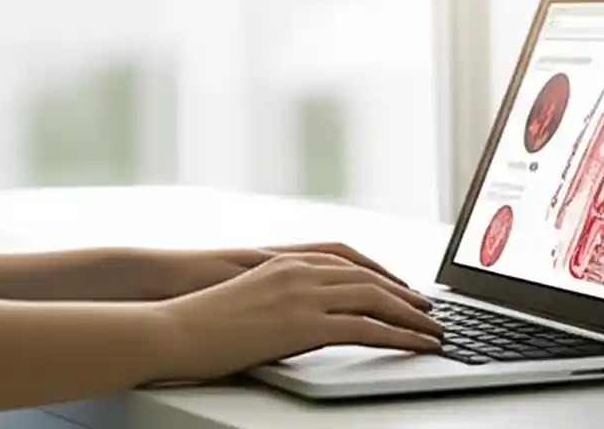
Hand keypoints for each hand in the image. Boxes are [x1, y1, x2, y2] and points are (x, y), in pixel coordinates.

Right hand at [154, 252, 442, 381]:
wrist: (170, 326)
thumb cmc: (197, 318)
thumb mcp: (243, 296)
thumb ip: (276, 297)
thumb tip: (295, 317)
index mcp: (284, 262)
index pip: (346, 259)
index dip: (379, 272)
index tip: (400, 286)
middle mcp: (298, 271)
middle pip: (367, 276)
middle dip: (402, 292)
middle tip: (427, 308)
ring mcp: (301, 295)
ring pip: (373, 298)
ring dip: (409, 314)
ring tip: (432, 328)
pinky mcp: (302, 324)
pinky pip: (363, 328)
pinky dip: (397, 335)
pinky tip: (414, 344)